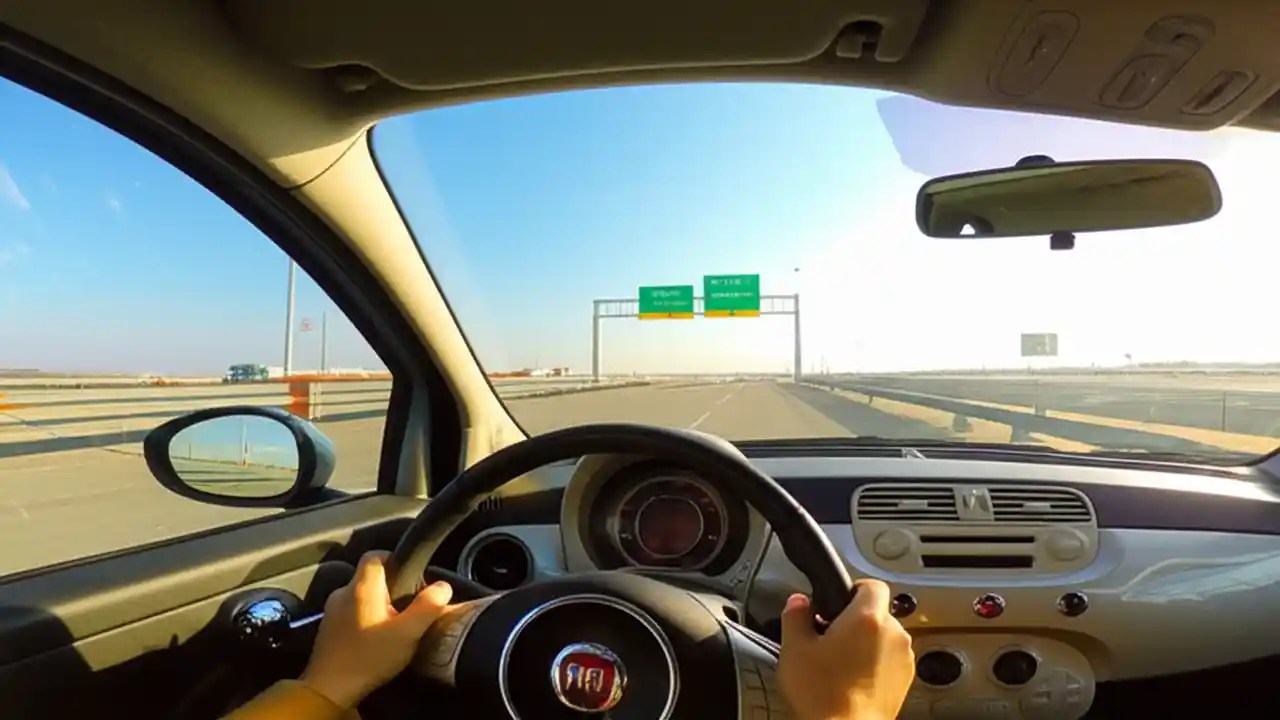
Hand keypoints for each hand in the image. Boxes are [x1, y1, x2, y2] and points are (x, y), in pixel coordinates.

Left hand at [301, 550, 452, 708]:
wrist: (329, 690)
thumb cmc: (368, 658)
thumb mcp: (407, 633)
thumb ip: (428, 607)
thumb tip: (443, 587)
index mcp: (362, 587)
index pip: (375, 555)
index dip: (394, 558)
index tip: (410, 575)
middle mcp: (343, 593)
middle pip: (369, 577)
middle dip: (389, 588)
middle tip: (407, 606)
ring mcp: (331, 612)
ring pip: (359, 597)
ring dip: (376, 606)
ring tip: (392, 626)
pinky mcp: (327, 630)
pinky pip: (349, 614)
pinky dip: (363, 621)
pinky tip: (374, 640)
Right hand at [777, 579, 914, 719]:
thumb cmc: (824, 696)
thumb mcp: (795, 649)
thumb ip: (795, 615)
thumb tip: (798, 602)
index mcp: (867, 618)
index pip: (871, 584)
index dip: (852, 589)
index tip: (837, 602)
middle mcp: (893, 634)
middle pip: (877, 611)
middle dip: (855, 620)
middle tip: (830, 636)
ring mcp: (903, 658)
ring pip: (885, 636)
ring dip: (867, 642)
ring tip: (841, 662)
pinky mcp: (906, 679)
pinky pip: (891, 658)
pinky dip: (877, 662)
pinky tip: (854, 678)